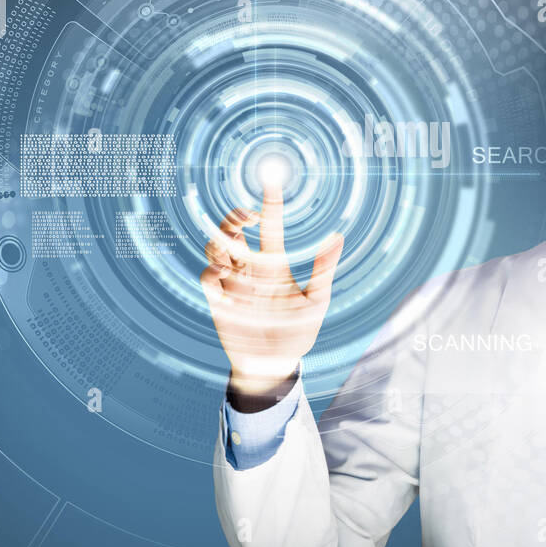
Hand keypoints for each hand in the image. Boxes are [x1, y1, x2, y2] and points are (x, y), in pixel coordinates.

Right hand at [199, 183, 344, 404]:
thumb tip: (339, 236)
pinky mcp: (219, 301)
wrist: (276, 365)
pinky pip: (206, 277)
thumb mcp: (317, 300)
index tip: (270, 181)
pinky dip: (212, 273)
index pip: (270, 227)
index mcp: (275, 264)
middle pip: (233, 231)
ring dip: (221, 242)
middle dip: (233, 217)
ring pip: (215, 248)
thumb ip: (323, 269)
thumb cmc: (297, 332)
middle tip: (245, 218)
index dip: (269, 203)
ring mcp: (233, 284)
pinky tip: (226, 280)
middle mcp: (251, 269)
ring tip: (234, 251)